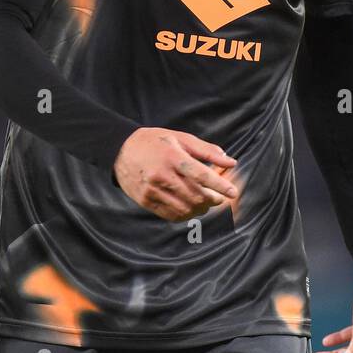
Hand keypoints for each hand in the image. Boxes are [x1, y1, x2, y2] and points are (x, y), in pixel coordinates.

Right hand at [112, 127, 239, 221]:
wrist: (120, 150)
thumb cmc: (154, 142)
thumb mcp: (180, 138)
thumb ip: (206, 150)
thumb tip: (230, 162)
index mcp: (172, 156)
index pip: (201, 174)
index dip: (219, 185)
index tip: (233, 192)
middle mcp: (162, 175)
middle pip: (195, 195)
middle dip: (212, 199)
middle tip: (219, 198)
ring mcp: (152, 190)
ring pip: (185, 208)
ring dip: (200, 209)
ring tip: (206, 204)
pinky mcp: (146, 201)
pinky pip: (171, 215)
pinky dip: (186, 214)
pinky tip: (190, 208)